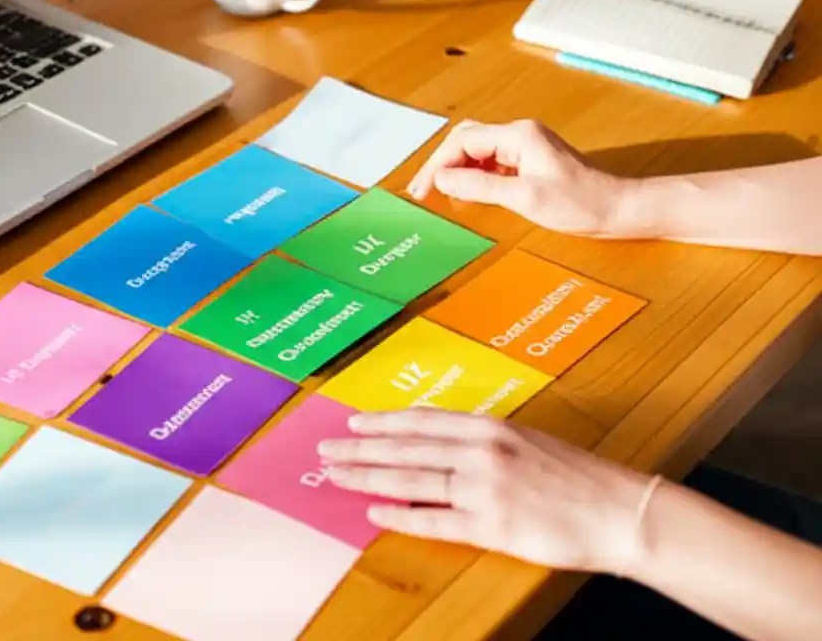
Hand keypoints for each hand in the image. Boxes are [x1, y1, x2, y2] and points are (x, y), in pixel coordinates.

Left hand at [318, 407, 654, 575]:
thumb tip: (440, 444)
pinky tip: (375, 514)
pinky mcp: (492, 525)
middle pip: (405, 448)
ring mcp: (484, 488)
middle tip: (325, 451)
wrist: (621, 511)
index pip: (422, 421)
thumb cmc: (579, 477)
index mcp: (491, 427)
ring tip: (337, 477)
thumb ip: (484, 440)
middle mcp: (482, 451)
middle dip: (360, 449)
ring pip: (411, 481)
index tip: (351, 422)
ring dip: (368, 478)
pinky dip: (401, 517)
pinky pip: (435, 521)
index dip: (382, 422)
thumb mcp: (528, 441)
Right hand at [407, 119, 637, 236]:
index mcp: (518, 136)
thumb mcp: (524, 198)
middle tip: (422, 191)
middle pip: (466, 140)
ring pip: (477, 150)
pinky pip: (491, 161)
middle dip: (441, 164)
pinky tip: (468, 192)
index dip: (437, 165)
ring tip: (440, 193)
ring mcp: (526, 146)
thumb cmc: (580, 203)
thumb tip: (442, 179)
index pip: (463, 142)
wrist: (618, 208)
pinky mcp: (530, 160)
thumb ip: (480, 187)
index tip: (421, 189)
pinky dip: (474, 175)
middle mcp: (520, 134)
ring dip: (456, 169)